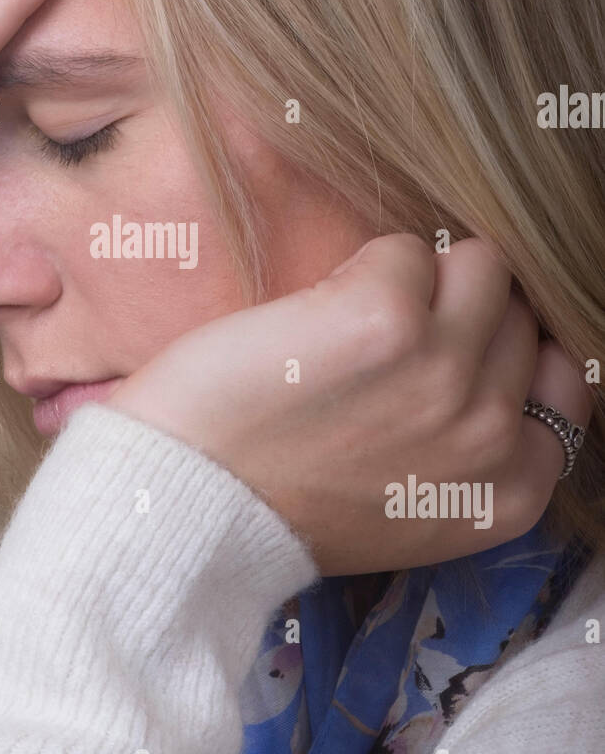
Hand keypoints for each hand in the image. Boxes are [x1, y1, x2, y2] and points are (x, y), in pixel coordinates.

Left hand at [106, 234, 593, 574]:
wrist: (189, 504)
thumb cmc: (287, 497)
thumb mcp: (417, 505)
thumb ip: (474, 446)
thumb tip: (515, 350)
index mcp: (511, 490)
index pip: (565, 381)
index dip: (506, 353)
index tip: (449, 355)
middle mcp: (493, 434)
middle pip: (518, 314)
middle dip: (457, 314)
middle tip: (381, 348)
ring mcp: (446, 372)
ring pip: (481, 264)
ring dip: (420, 278)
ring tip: (351, 323)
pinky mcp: (385, 318)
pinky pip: (405, 248)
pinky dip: (360, 268)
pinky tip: (314, 317)